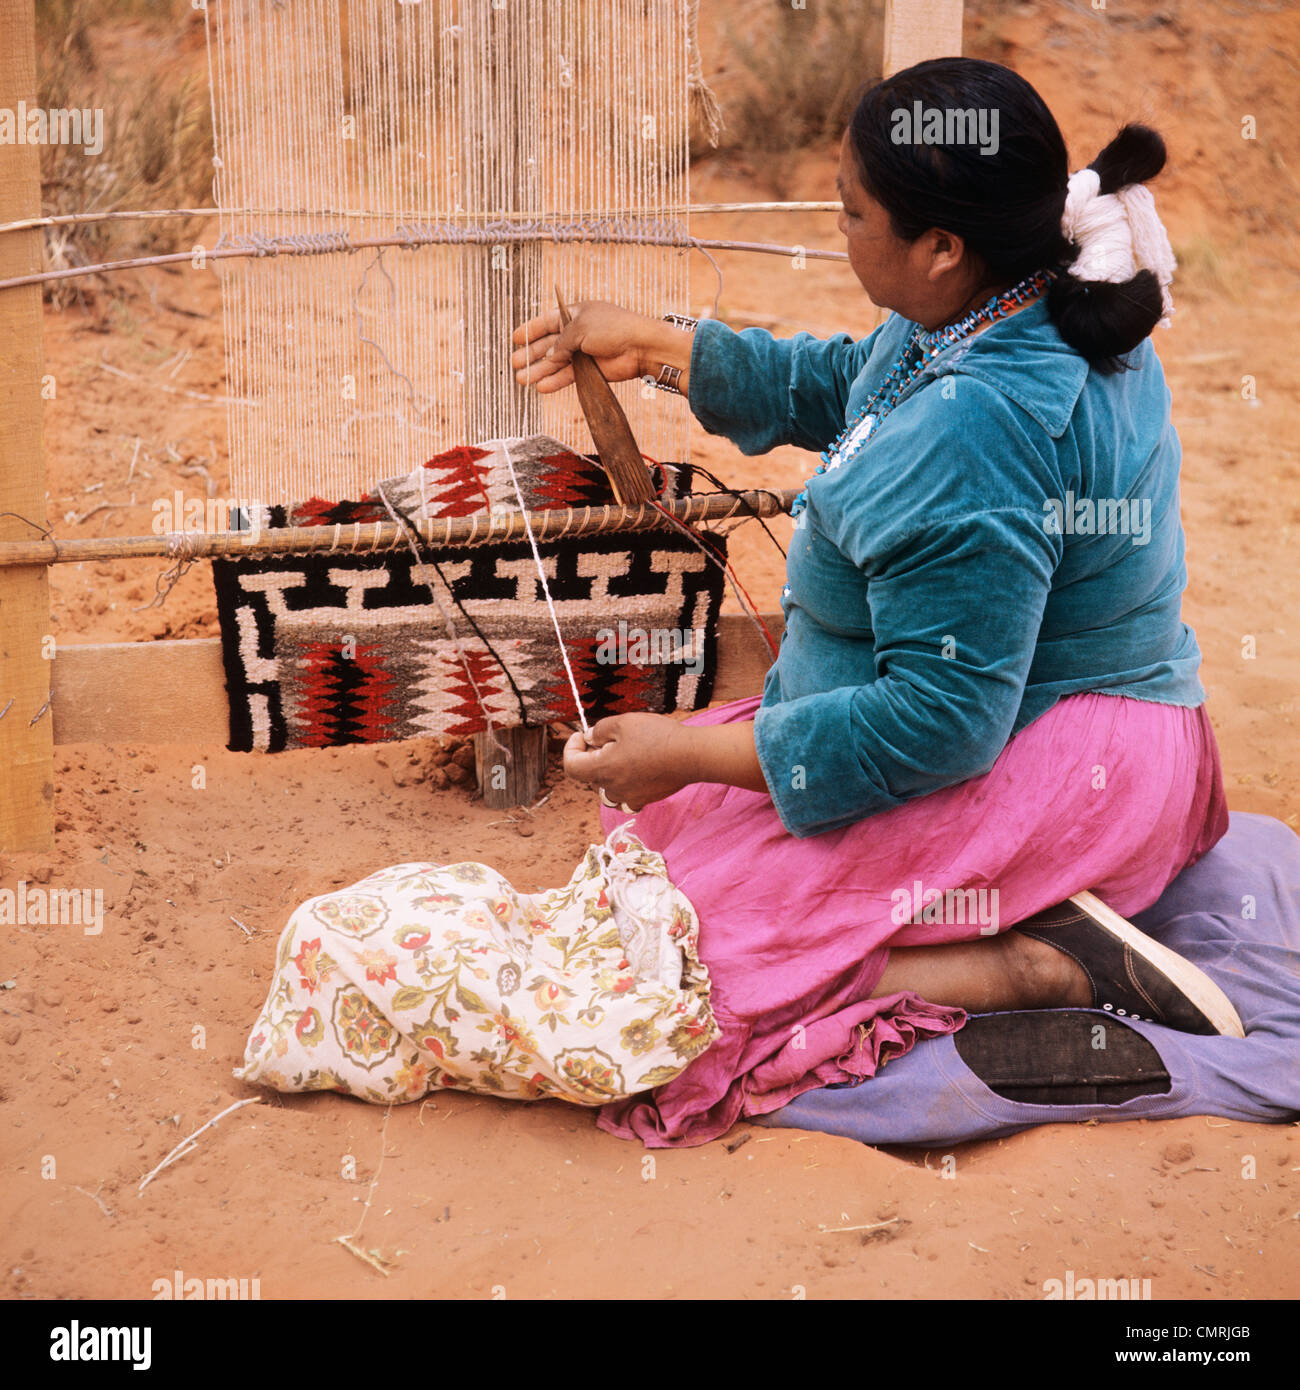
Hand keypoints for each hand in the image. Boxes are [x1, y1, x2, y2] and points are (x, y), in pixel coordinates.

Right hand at [510, 300, 686, 394]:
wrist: (640, 346)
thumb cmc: (613, 328)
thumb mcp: (580, 328)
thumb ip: (561, 343)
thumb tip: (548, 358)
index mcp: (576, 314)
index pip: (547, 321)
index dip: (531, 330)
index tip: (515, 338)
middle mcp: (578, 333)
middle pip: (549, 344)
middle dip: (531, 354)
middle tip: (514, 364)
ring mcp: (584, 352)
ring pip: (556, 362)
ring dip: (539, 371)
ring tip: (522, 379)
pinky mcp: (590, 370)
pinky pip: (568, 375)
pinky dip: (555, 381)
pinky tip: (541, 387)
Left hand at [562, 713, 695, 810]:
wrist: (690, 755)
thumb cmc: (657, 737)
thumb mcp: (622, 723)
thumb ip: (599, 730)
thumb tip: (590, 738)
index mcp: (602, 769)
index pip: (571, 766)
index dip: (571, 748)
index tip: (581, 735)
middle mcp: (612, 788)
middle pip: (589, 776)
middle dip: (592, 756)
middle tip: (608, 737)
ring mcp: (628, 797)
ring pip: (606, 788)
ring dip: (607, 772)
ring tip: (623, 754)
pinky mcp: (644, 799)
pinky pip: (625, 795)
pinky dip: (624, 783)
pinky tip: (637, 768)